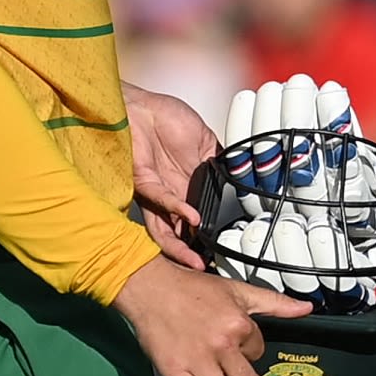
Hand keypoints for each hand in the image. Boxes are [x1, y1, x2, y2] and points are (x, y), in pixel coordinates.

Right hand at [113, 254, 310, 375]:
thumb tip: (305, 308)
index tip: (241, 354)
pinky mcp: (175, 372)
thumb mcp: (237, 290)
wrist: (150, 288)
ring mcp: (197, 362)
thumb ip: (273, 303)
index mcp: (239, 325)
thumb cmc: (190, 288)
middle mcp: (221, 346)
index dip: (251, 355)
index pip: (259, 352)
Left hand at [123, 83, 217, 268]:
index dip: (201, 239)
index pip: (192, 222)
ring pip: (163, 229)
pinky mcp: (144, 182)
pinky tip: (193, 218)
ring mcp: (155, 193)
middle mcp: (167, 197)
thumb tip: (233, 179)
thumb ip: (217, 164)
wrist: (141, 107)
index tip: (216, 252)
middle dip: (189, 255)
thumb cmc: (165, 120)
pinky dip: (178, 210)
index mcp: (183, 189)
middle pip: (175, 235)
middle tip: (204, 269)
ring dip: (180, 247)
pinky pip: (162, 201)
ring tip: (196, 262)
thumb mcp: (204, 143)